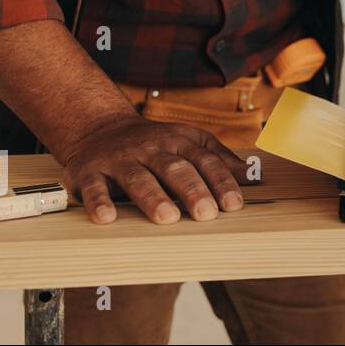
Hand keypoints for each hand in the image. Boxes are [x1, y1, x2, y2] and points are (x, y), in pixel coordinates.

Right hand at [60, 116, 254, 224]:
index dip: (220, 182)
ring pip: (138, 177)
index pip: (205, 161)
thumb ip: (219, 159)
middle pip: (175, 169)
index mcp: (179, 141)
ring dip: (153, 198)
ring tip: (167, 218)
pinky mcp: (91, 170)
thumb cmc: (154, 142)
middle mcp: (151, 148)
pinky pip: (94, 187)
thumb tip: (253, 176)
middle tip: (206, 214)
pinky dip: (99, 202)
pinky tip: (107, 218)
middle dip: (192, 190)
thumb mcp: (189, 141)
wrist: (99, 127)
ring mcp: (121, 158)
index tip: (233, 205)